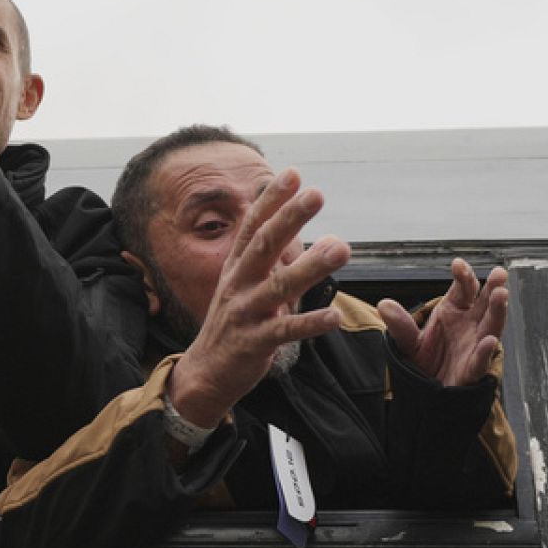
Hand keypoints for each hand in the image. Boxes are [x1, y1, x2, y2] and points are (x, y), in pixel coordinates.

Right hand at [166, 169, 350, 426]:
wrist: (205, 374)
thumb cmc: (237, 326)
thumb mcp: (254, 289)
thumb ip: (289, 265)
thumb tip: (333, 241)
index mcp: (236, 269)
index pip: (252, 227)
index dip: (271, 201)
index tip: (293, 174)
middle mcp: (237, 286)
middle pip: (263, 247)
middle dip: (289, 219)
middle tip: (317, 194)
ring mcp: (244, 314)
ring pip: (278, 287)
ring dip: (310, 267)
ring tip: (341, 249)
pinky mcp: (253, 343)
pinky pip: (284, 331)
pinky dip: (309, 323)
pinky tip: (333, 316)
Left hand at [378, 259, 507, 386]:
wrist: (428, 389)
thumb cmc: (425, 359)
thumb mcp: (408, 341)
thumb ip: (400, 324)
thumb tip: (384, 305)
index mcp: (454, 310)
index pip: (464, 288)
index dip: (463, 275)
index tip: (458, 264)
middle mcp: (469, 324)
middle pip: (485, 302)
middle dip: (493, 287)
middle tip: (499, 274)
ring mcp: (475, 344)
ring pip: (491, 325)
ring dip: (497, 310)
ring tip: (501, 295)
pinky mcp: (474, 367)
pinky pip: (480, 358)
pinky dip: (485, 350)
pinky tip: (489, 341)